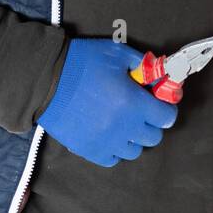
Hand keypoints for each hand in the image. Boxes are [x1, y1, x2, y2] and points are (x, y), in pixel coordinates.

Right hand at [36, 38, 177, 165]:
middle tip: (141, 111)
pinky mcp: (89, 150)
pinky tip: (109, 133)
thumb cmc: (82, 62)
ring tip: (123, 123)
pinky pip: (113, 159)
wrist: (45, 80)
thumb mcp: (116, 53)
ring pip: (134, 151)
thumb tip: (159, 73)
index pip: (167, 117)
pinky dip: (115, 148)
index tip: (160, 102)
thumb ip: (142, 64)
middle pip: (153, 137)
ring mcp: (106, 142)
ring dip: (134, 137)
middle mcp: (124, 127)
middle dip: (152, 122)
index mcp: (133, 102)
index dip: (166, 108)